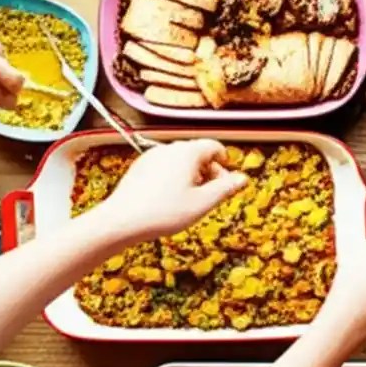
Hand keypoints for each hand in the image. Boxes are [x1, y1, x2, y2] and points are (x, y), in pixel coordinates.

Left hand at [95, 140, 246, 241]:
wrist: (122, 220)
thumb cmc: (164, 212)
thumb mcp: (203, 203)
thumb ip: (225, 188)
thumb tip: (242, 179)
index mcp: (188, 152)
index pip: (214, 146)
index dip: (225, 162)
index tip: (227, 179)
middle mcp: (169, 148)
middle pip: (197, 152)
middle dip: (209, 170)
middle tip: (211, 193)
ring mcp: (152, 156)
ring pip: (180, 159)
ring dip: (191, 174)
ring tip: (190, 198)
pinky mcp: (140, 167)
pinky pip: (164, 166)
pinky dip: (173, 177)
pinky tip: (170, 199)